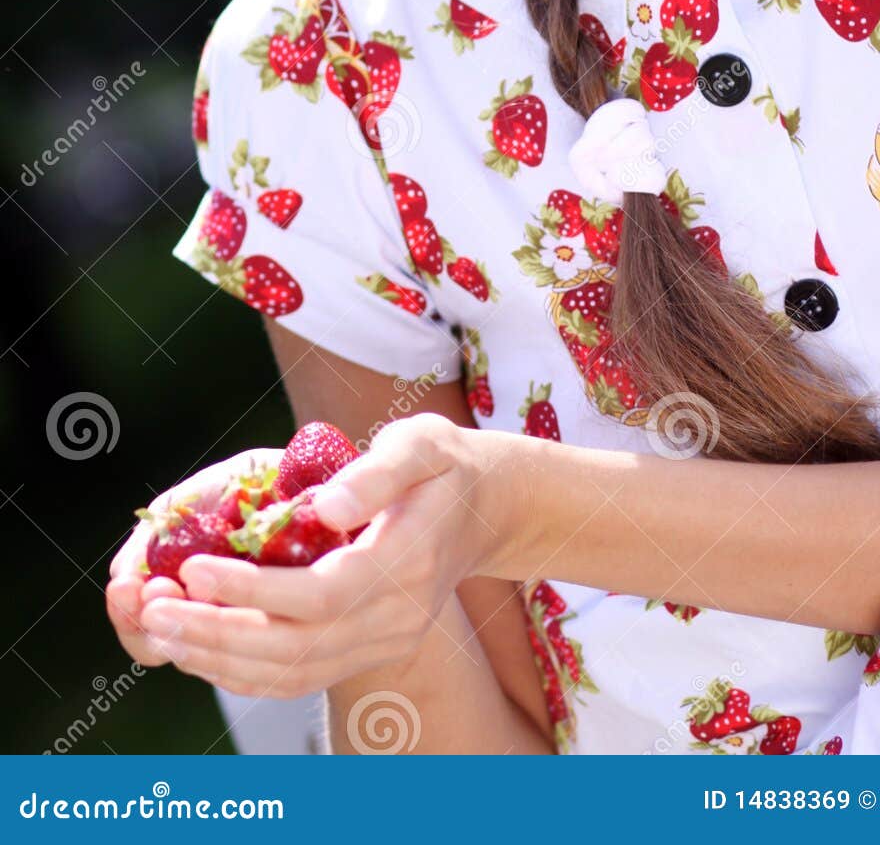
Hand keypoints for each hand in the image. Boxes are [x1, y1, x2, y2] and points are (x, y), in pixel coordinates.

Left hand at [132, 413, 515, 697]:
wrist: (485, 508)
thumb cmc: (443, 463)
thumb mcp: (421, 445)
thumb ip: (376, 474)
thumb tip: (322, 507)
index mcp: (406, 563)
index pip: (320, 595)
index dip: (252, 590)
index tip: (194, 569)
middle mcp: (396, 618)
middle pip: (295, 649)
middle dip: (215, 634)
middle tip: (151, 610)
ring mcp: (385, 643)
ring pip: (292, 674)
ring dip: (219, 660)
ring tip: (159, 632)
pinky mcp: (369, 651)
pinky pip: (300, 676)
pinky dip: (244, 670)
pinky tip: (200, 647)